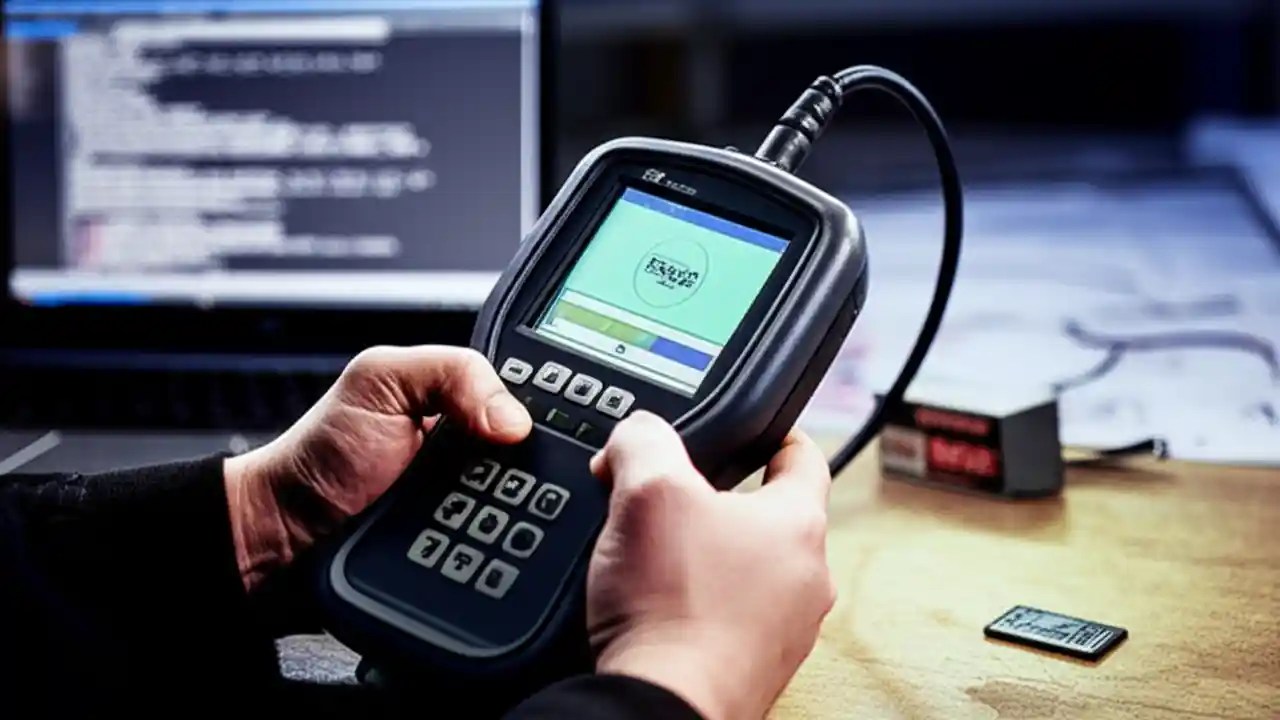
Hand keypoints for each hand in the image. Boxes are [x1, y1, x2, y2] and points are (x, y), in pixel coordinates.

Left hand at [223, 346, 531, 591]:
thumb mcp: (378, 380)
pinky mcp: (472, 552)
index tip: (551, 424)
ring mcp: (478, 504)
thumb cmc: (318, 456)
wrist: (284, 540)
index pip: (534, 394)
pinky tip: (506, 546)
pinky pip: (510, 551)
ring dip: (529, 515)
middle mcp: (480, 451)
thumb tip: (515, 420)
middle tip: (514, 473)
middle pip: (545, 455)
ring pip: (534, 508)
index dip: (552, 404)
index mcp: (466, 399)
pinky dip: (511, 551)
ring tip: (508, 513)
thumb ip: (448, 371)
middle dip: (543, 466)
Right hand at [586, 411, 835, 719]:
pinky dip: (701, 606)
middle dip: (720, 501)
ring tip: (658, 555)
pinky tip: (660, 607)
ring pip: (749, 571)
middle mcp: (806, 578)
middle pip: (769, 516)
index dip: (775, 432)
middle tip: (673, 496)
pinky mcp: (753, 667)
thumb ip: (644, 442)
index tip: (759, 429)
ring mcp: (784, 629)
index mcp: (798, 523)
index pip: (804, 455)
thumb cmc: (671, 606)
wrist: (663, 704)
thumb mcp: (647, 491)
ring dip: (708, 557)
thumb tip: (635, 434)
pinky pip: (732, 618)